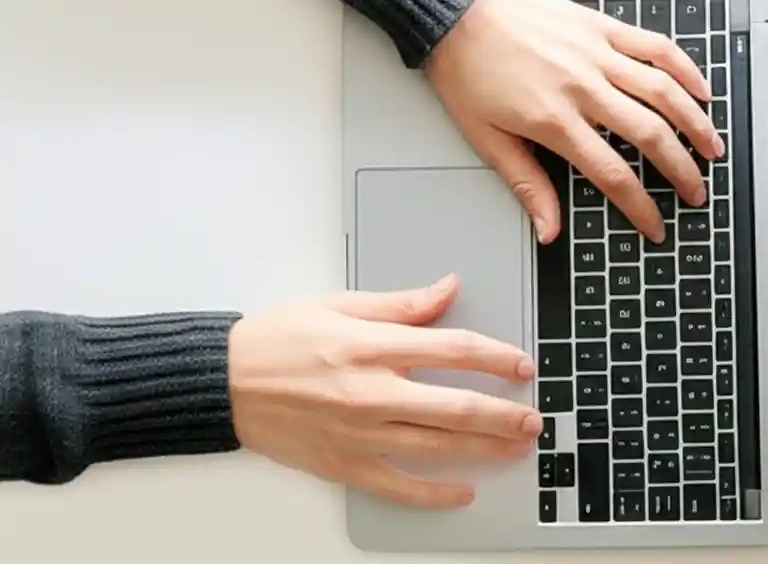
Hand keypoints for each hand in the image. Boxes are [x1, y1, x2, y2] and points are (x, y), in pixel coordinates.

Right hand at [227, 274, 539, 508]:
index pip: (453, 350)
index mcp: (372, 346)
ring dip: (484, 448)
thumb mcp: (340, 304)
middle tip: (533, 417)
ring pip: (437, 445)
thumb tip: (449, 288)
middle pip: (455, 406)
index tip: (522, 365)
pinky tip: (463, 491)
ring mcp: (358, 432)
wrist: (221, 380)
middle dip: (503, 413)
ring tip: (515, 446)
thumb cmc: (276, 339)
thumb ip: (401, 303)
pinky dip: (433, 493)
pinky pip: (398, 484)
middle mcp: (370, 392)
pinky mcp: (342, 463)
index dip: (496, 358)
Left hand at [425, 0, 724, 243]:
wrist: (455, 9)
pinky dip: (684, 68)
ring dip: (695, 123)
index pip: (613, 175)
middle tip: (696, 193)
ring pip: (664, 92)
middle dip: (681, 171)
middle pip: (651, 136)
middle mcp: (583, 88)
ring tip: (712, 147)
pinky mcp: (601, 27)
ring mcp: (596, 54)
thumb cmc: (465, 71)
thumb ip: (527, 185)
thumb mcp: (486, 138)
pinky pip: (655, 47)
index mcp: (554, 121)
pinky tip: (700, 89)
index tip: (656, 227)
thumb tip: (548, 230)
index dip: (641, 208)